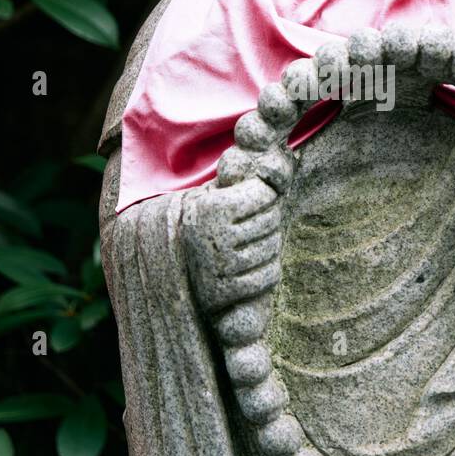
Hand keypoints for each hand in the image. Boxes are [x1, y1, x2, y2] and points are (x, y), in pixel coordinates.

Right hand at [183, 179, 280, 313]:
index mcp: (210, 208)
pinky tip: (257, 266)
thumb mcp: (212, 196)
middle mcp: (214, 235)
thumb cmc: (204, 223)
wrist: (173, 266)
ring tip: (254, 244)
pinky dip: (270, 270)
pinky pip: (270, 275)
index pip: (263, 193)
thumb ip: (239, 180)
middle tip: (256, 223)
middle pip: (271, 220)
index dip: (268, 195)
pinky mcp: (228, 291)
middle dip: (270, 219)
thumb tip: (281, 164)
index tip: (260, 199)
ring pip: (273, 248)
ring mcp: (221, 266)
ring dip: (271, 246)